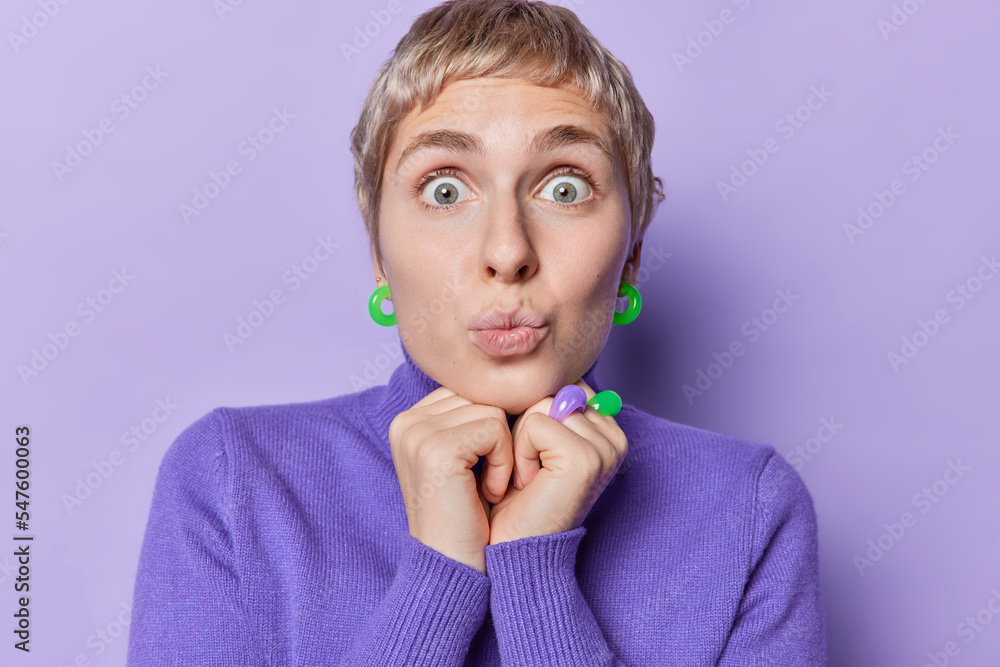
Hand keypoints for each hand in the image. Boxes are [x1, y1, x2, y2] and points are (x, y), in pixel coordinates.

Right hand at [388, 387, 515, 573]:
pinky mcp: (436, 447)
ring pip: (493, 410)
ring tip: (485, 488)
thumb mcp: (468, 459)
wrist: (455, 566)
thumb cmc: (470, 517)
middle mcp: (407, 421)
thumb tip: (518, 380)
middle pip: (482, 396)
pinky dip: (504, 462)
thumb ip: (474, 417)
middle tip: (485, 482)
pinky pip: (495, 428)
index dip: (492, 428)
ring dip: (504, 453)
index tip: (483, 470)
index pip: (471, 392)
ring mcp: (417, 433)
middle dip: (498, 438)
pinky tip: (487, 492)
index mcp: (410, 420)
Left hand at [483, 379, 627, 544]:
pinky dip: (519, 452)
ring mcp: (605, 447)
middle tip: (523, 466)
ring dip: (517, 440)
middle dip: (523, 423)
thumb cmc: (512, 496)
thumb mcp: (528, 438)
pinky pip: (535, 423)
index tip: (528, 452)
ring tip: (523, 475)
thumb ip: (541, 399)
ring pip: (540, 403)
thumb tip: (526, 361)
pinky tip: (525, 482)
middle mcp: (613, 435)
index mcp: (604, 427)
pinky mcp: (587, 458)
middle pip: (551, 389)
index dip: (529, 410)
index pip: (560, 382)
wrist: (509, 548)